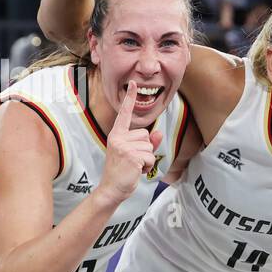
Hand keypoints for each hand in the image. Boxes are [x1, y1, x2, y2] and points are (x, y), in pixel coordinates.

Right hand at [95, 82, 163, 206]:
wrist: (112, 188)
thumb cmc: (123, 172)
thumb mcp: (134, 155)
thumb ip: (147, 143)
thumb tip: (159, 132)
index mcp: (117, 135)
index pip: (125, 114)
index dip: (130, 98)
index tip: (133, 83)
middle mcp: (118, 138)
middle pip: (146, 135)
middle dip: (145, 150)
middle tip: (133, 161)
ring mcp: (123, 146)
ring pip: (149, 146)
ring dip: (147, 159)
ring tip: (134, 166)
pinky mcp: (130, 155)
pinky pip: (150, 156)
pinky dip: (147, 166)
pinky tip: (136, 170)